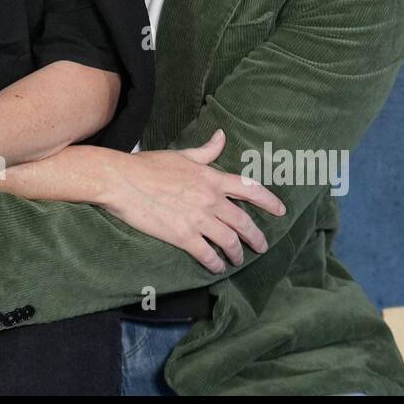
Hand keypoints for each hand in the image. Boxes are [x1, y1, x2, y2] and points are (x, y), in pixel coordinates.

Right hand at [101, 130, 285, 270]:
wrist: (122, 181)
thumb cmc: (149, 165)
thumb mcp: (182, 155)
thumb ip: (206, 150)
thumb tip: (222, 136)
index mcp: (211, 178)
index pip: (251, 189)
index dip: (270, 201)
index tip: (281, 211)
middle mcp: (210, 199)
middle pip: (244, 222)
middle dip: (257, 237)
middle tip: (262, 246)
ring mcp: (198, 219)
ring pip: (229, 241)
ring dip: (237, 253)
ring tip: (238, 260)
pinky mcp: (183, 236)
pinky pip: (207, 254)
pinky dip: (216, 264)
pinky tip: (217, 268)